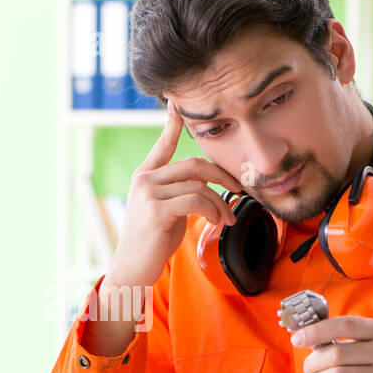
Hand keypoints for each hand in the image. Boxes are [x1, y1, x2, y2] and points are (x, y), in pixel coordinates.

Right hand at [107, 99, 241, 287]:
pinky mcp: (157, 211)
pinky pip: (196, 201)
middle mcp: (145, 180)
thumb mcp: (165, 211)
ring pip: (199, 186)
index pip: (163, 144)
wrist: (132, 269)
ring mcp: (149, 194)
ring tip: (227, 218)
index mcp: (145, 177)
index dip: (173, 123)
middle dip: (222, 176)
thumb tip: (209, 189)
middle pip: (194, 165)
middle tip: (240, 190)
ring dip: (221, 203)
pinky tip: (217, 222)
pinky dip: (213, 211)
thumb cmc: (152, 242)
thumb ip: (180, 193)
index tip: (178, 103)